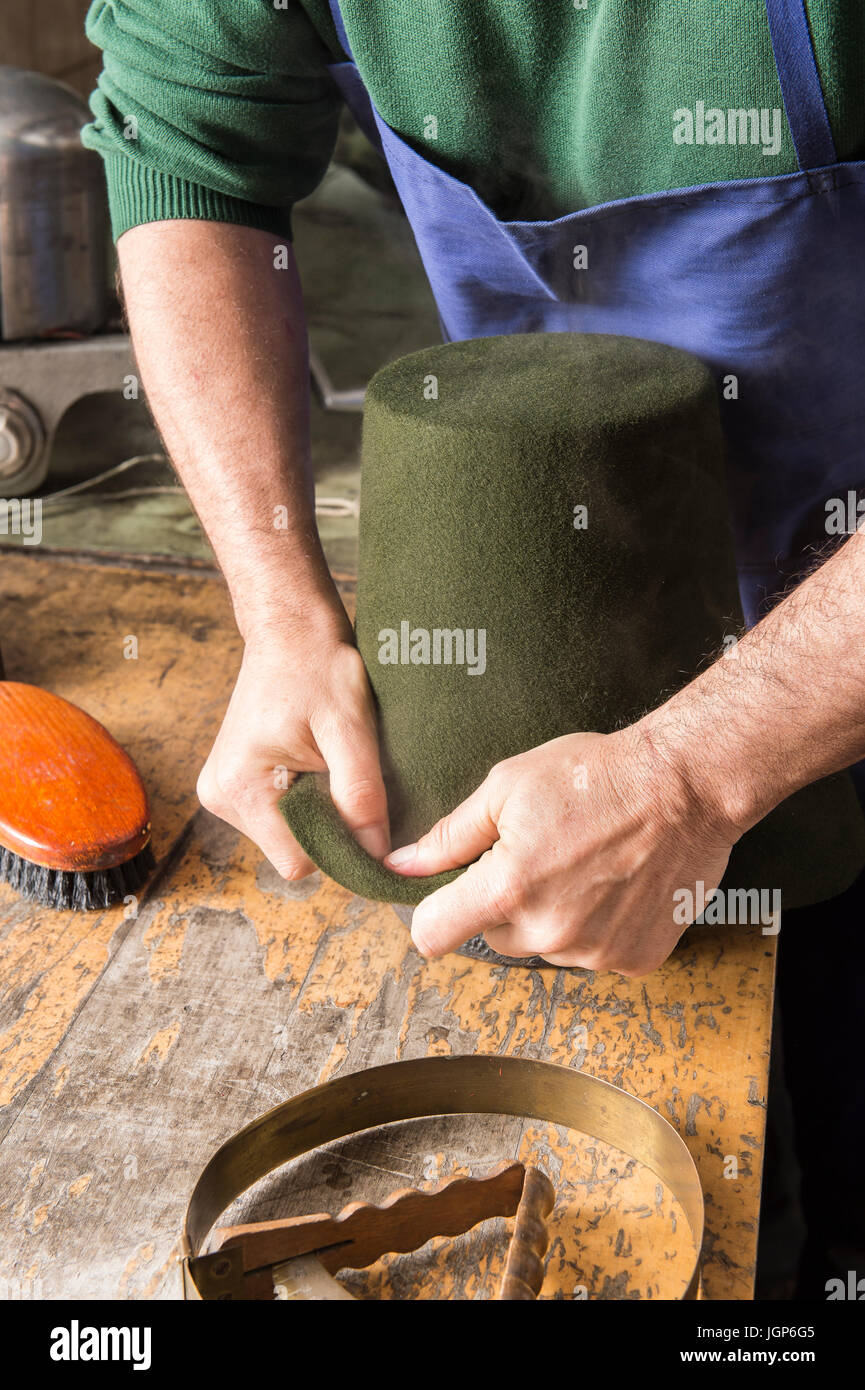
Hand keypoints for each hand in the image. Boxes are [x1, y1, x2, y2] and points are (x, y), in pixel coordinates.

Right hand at [197, 609, 388, 877]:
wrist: (291, 628)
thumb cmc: (319, 666)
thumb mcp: (350, 726)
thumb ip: (360, 792)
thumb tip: (375, 853)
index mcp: (241, 787)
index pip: (298, 860)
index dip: (340, 846)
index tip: (366, 814)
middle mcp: (221, 796)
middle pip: (293, 851)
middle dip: (330, 825)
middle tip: (347, 774)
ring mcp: (223, 790)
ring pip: (289, 835)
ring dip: (319, 810)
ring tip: (329, 761)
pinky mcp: (235, 782)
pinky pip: (281, 816)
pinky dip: (307, 798)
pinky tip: (316, 762)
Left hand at [384, 726, 736, 974]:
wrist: (684, 787)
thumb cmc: (595, 776)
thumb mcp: (508, 787)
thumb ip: (449, 835)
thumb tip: (401, 864)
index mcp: (508, 888)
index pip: (434, 935)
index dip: (433, 914)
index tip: (447, 898)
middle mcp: (549, 931)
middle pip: (494, 936)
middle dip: (503, 903)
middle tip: (539, 856)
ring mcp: (595, 953)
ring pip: (545, 945)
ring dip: (553, 916)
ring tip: (585, 865)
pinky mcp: (634, 960)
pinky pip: (594, 954)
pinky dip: (598, 928)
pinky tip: (615, 885)